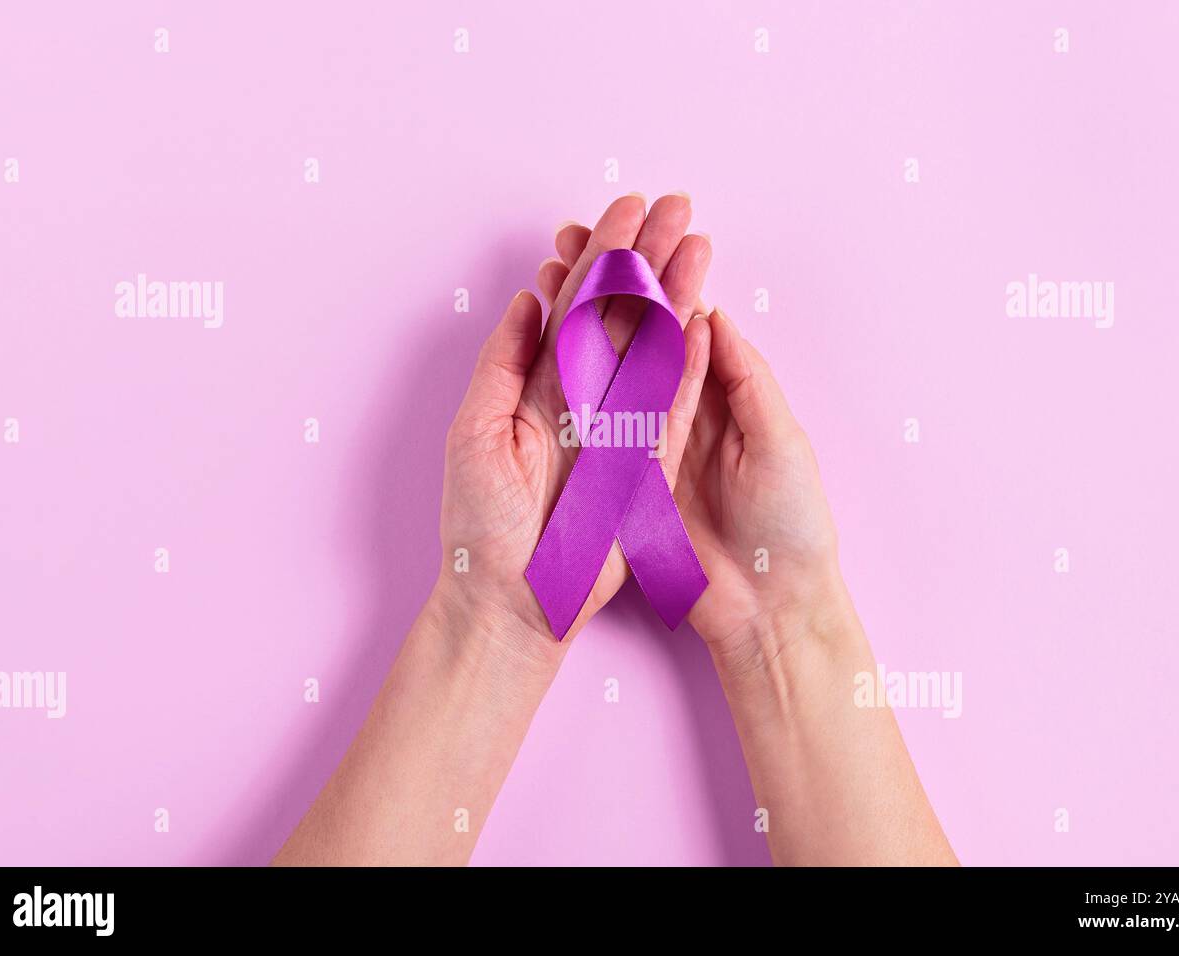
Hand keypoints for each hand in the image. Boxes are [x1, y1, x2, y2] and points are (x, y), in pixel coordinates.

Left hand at [439, 193, 712, 649]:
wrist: (512, 597)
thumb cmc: (480, 524)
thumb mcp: (474, 432)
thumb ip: (503, 363)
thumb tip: (530, 299)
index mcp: (541, 382)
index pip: (576, 302)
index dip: (602, 254)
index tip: (626, 208)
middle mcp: (584, 395)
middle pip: (623, 311)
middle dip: (650, 257)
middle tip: (677, 206)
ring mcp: (620, 426)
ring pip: (653, 347)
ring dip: (677, 295)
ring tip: (701, 245)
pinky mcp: (647, 463)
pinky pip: (672, 406)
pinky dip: (687, 365)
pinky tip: (704, 320)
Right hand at [535, 241, 847, 670]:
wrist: (767, 607)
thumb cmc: (790, 523)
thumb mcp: (780, 442)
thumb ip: (744, 378)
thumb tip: (707, 314)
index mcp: (723, 394)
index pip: (682, 318)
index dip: (656, 275)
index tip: (627, 229)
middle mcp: (681, 411)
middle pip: (637, 333)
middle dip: (607, 284)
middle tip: (572, 236)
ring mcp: (648, 444)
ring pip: (608, 368)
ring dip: (580, 316)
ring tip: (551, 270)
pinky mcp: (624, 480)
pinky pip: (595, 422)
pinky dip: (569, 379)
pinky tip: (546, 338)